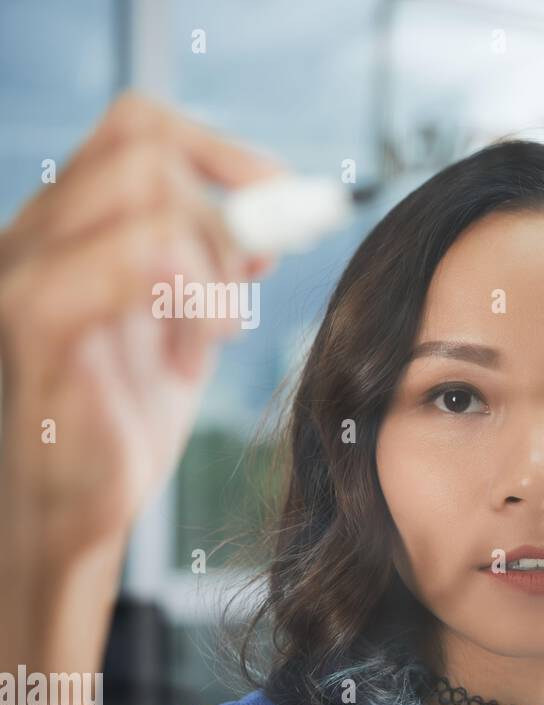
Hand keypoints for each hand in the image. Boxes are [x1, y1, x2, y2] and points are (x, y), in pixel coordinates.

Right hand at [0, 91, 282, 561]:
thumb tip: (272, 210)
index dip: (224, 153)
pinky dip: (194, 298)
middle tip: (240, 295)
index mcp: (65, 226)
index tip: (286, 204)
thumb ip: (215, 262)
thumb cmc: (123, 420)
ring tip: (206, 338)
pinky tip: (188, 359)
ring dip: (209, 266)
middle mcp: (32, 234)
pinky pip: (137, 256)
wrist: (74, 511)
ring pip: (148, 193)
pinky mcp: (40, 324)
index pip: (139, 126)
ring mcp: (27, 274)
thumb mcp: (182, 323)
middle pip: (147, 149)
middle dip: (225, 219)